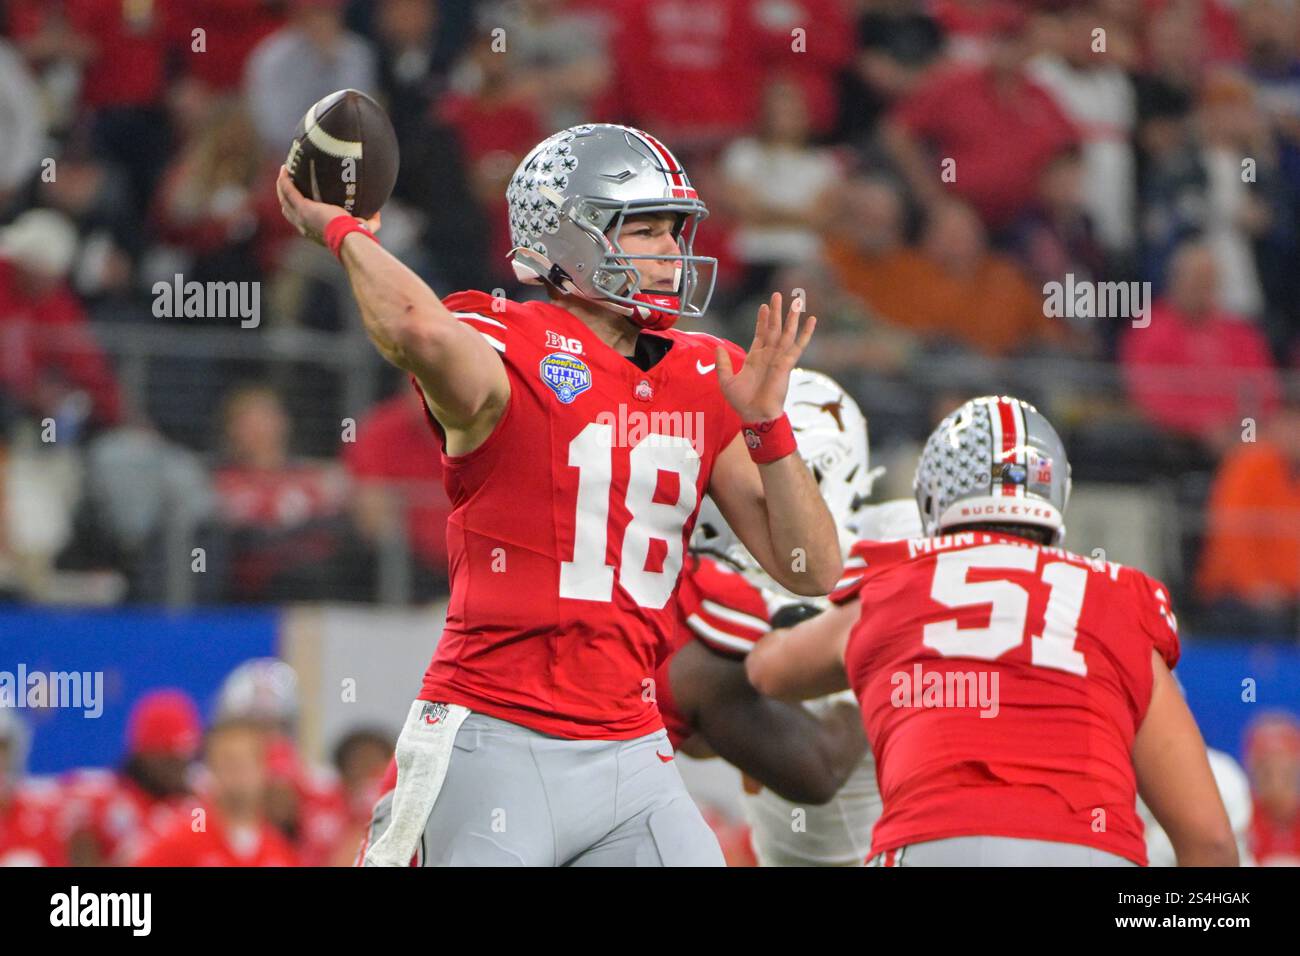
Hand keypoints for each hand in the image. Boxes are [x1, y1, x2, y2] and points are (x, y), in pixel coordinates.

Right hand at [275, 165, 380, 244]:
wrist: (348, 237)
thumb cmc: (355, 236)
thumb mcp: (362, 228)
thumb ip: (370, 221)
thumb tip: (377, 213)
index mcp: (313, 231)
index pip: (300, 220)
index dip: (296, 209)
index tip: (299, 198)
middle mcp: (303, 225)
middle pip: (287, 209)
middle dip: (284, 196)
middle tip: (287, 182)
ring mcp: (300, 216)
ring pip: (284, 199)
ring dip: (281, 186)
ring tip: (283, 172)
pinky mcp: (302, 207)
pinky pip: (288, 190)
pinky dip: (284, 180)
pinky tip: (284, 169)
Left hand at [715, 292, 815, 421]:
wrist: (754, 415)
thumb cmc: (742, 402)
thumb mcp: (726, 380)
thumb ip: (722, 363)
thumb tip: (717, 347)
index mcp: (755, 357)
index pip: (761, 334)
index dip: (762, 320)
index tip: (764, 306)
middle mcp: (768, 355)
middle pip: (773, 328)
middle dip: (775, 312)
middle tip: (777, 295)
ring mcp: (778, 358)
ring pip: (786, 332)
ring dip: (791, 317)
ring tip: (796, 301)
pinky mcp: (787, 364)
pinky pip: (798, 345)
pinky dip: (806, 333)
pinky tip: (812, 320)